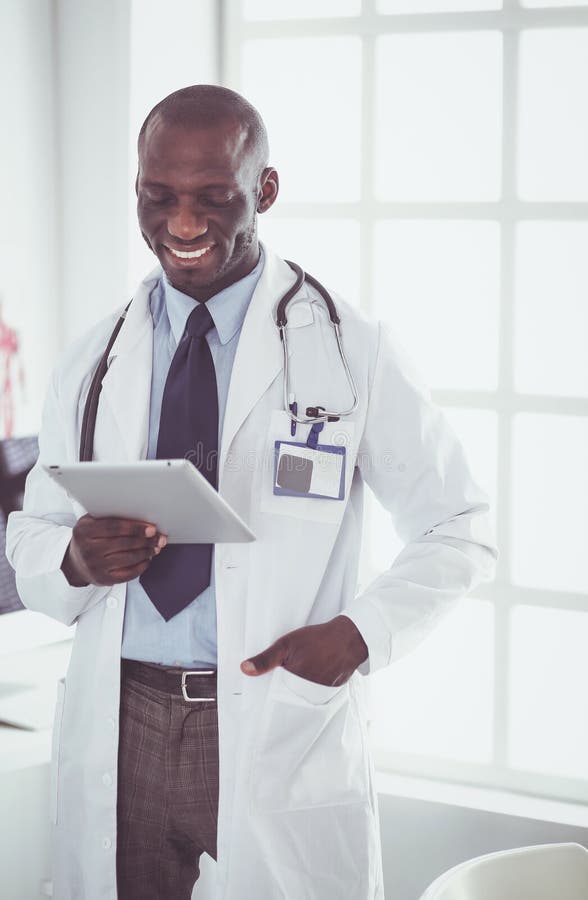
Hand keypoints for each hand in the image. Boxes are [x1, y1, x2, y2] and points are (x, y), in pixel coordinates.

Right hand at [61, 515, 166, 586]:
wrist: (75, 563)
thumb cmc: (88, 538)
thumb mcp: (90, 522)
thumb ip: (108, 517)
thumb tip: (139, 517)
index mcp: (84, 531)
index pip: (114, 528)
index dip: (135, 528)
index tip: (151, 528)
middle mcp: (88, 550)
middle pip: (124, 543)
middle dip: (145, 540)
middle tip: (158, 537)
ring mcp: (95, 567)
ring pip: (128, 559)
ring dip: (146, 552)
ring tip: (155, 547)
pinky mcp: (103, 580)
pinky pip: (128, 574)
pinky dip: (141, 566)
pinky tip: (147, 559)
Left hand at [240, 615, 367, 686]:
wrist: (349, 638)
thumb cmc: (317, 639)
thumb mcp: (286, 645)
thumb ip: (265, 659)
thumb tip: (244, 669)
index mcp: (293, 683)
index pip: (275, 698)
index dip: (270, 693)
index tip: (266, 691)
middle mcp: (307, 694)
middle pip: (289, 697)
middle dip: (285, 690)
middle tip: (287, 674)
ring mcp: (321, 693)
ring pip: (303, 695)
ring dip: (299, 688)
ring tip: (302, 671)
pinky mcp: (331, 690)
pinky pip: (317, 693)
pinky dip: (313, 685)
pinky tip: (314, 671)